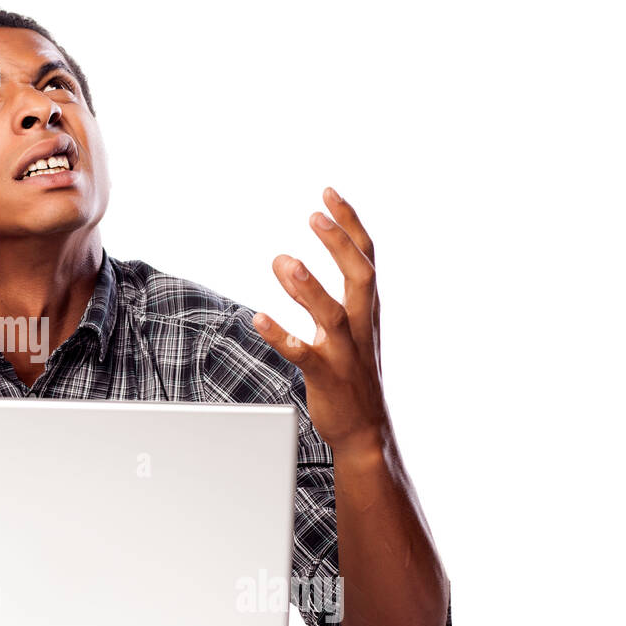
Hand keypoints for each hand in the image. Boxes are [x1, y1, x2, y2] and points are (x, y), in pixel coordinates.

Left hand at [251, 188, 389, 454]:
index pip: (366, 257)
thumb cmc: (352, 375)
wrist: (365, 431)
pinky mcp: (326, 377)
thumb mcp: (351, 329)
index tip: (328, 193)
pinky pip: (303, 354)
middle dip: (339, 244)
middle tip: (313, 214)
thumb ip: (328, 295)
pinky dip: (282, 336)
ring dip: (309, 288)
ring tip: (284, 261)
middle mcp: (361, 326)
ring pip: (332, 315)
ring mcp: (345, 352)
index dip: (350, 224)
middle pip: (359, 276)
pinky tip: (258, 318)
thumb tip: (292, 260)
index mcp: (367, 310)